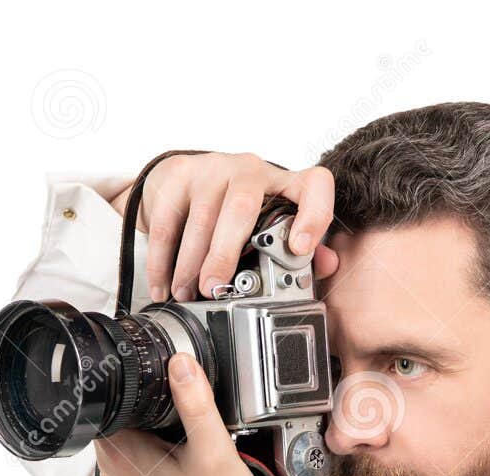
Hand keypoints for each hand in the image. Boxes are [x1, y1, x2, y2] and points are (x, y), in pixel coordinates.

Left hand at [96, 354, 264, 475]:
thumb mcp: (214, 449)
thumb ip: (196, 404)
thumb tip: (180, 364)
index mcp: (123, 457)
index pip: (109, 406)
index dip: (133, 389)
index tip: (158, 387)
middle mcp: (114, 474)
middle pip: (117, 420)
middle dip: (144, 410)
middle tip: (180, 415)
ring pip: (126, 440)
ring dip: (149, 431)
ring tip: (182, 437)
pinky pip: (135, 462)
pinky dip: (153, 453)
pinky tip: (180, 456)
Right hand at [109, 152, 340, 302]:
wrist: (184, 181)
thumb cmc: (234, 213)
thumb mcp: (268, 227)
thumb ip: (299, 251)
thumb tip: (327, 265)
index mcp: (284, 184)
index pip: (314, 185)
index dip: (313, 215)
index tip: (300, 247)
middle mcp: (251, 170)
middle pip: (242, 205)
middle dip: (225, 253)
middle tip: (213, 288)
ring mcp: (213, 168)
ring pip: (201, 217)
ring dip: (190, 263)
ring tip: (186, 292)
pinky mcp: (180, 173)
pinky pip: (167, 220)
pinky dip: (161, 259)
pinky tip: (163, 283)